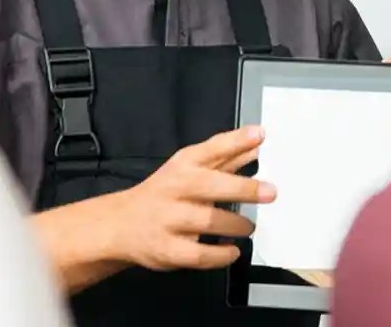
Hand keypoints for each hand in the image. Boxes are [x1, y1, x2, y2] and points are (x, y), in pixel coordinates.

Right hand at [106, 126, 275, 271]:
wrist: (121, 224)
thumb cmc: (165, 193)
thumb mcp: (190, 169)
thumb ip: (225, 157)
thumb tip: (257, 141)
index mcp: (182, 165)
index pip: (210, 149)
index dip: (235, 141)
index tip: (259, 135)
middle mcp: (174, 189)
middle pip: (210, 186)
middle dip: (243, 188)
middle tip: (270, 192)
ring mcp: (168, 220)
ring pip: (207, 221)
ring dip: (235, 225)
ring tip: (249, 227)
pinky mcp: (166, 249)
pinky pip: (199, 255)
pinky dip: (221, 255)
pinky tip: (232, 250)